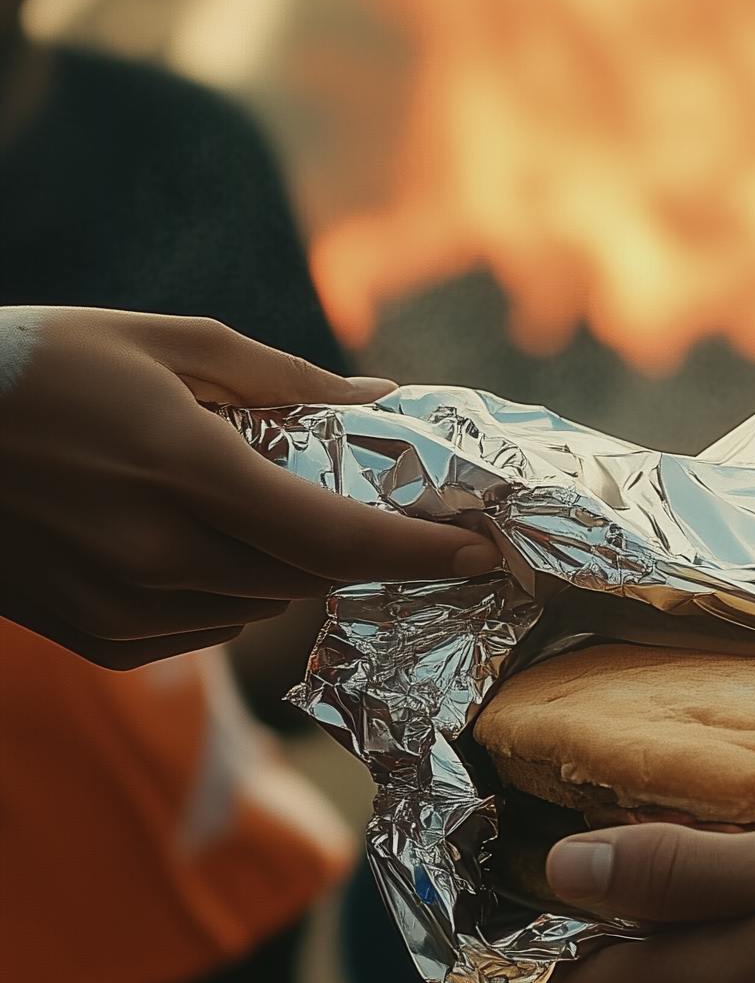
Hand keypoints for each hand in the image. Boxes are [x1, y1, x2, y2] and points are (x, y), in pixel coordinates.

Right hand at [0, 306, 494, 666]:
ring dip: (286, 561)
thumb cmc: (35, 363)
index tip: (481, 550)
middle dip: (357, 543)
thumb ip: (282, 380)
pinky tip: (185, 534)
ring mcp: (127, 608)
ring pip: (264, 604)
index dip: (419, 549)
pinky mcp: (102, 641)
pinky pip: (208, 625)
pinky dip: (227, 588)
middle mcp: (160, 554)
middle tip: (382, 502)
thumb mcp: (163, 341)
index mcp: (185, 469)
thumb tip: (379, 399)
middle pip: (313, 574)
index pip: (336, 535)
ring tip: (244, 495)